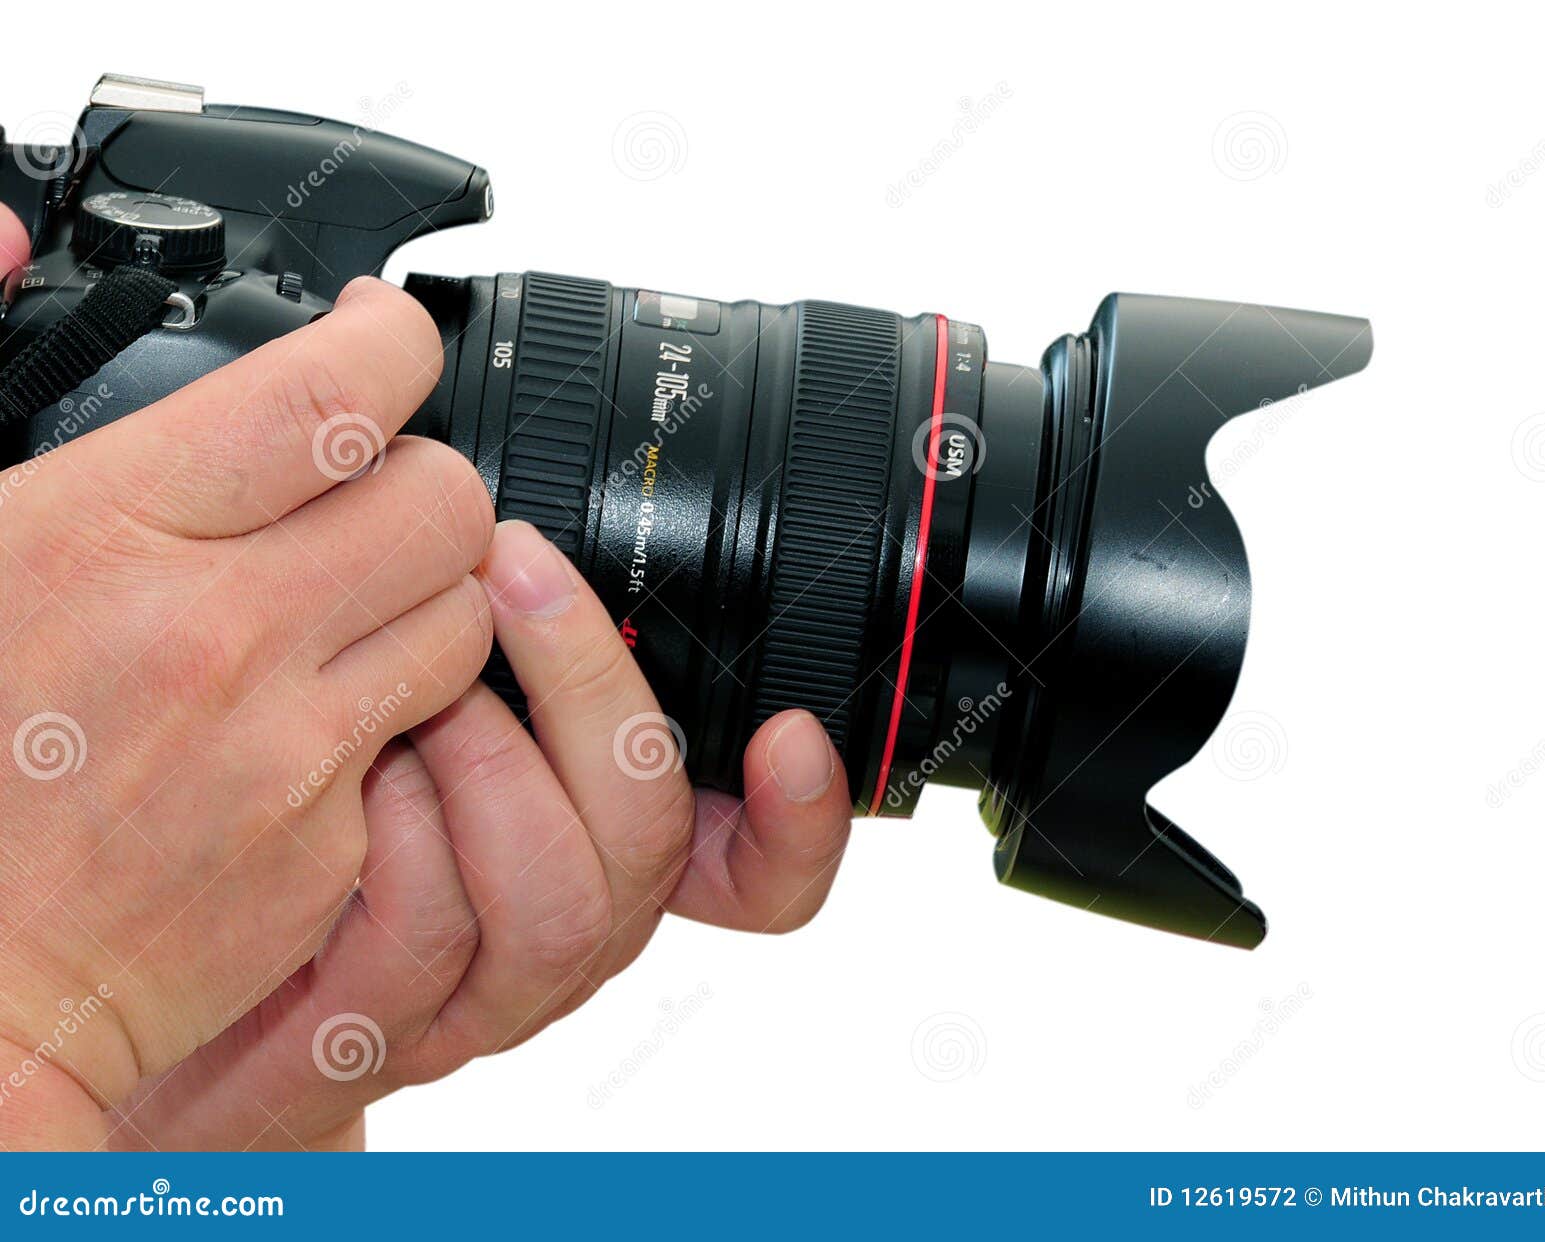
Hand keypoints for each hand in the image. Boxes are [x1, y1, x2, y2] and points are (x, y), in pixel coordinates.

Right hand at [0, 205, 494, 1145]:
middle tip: (371, 491)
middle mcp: (217, 636)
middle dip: (423, 476)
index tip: (389, 333)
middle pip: (442, 498)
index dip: (392, 341)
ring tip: (350, 606)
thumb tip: (4, 229)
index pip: (329, 394)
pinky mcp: (328, 842)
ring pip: (462, 612)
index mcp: (102, 535)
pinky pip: (426, 733)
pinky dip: (398, 706)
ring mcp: (287, 751)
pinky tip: (319, 715)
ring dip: (427, 592)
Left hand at [105, 521, 852, 1150]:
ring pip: (562, 899)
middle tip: (516, 570)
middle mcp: (572, 922)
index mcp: (610, 853)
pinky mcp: (389, 1018)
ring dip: (492, 760)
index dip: (801, 819)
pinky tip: (355, 768)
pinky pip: (430, 934)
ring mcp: (486, 985)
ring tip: (420, 681)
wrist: (200, 961)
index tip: (787, 733)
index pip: (757, 871)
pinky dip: (399, 832)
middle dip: (592, 686)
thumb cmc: (326, 812)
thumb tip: (540, 527)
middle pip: (653, 838)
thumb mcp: (444, 707)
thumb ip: (516, 651)